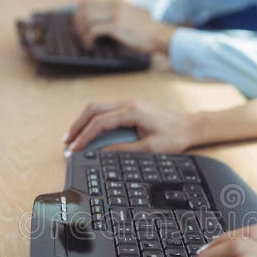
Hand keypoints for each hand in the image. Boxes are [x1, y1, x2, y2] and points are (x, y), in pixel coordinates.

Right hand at [63, 100, 197, 152]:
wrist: (190, 126)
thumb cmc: (174, 136)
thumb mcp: (149, 148)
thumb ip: (123, 150)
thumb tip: (102, 154)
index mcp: (131, 111)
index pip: (99, 122)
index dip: (85, 136)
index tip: (75, 148)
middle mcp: (127, 103)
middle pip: (92, 109)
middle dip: (77, 125)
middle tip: (67, 141)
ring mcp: (128, 103)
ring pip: (97, 107)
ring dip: (83, 121)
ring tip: (73, 137)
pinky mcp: (130, 107)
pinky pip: (105, 110)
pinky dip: (93, 120)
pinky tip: (88, 131)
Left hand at [73, 0, 176, 52]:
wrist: (160, 35)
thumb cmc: (150, 31)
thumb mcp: (135, 15)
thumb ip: (123, 13)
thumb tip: (110, 22)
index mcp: (117, 2)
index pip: (89, 2)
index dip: (79, 14)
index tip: (78, 25)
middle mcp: (114, 5)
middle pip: (85, 9)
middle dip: (77, 23)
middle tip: (78, 34)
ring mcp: (115, 15)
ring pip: (87, 19)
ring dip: (81, 32)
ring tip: (84, 42)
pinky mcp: (116, 26)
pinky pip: (94, 30)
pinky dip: (88, 38)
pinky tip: (90, 46)